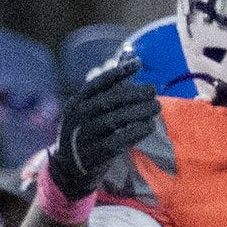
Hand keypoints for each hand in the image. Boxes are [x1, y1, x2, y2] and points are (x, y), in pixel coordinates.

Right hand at [46, 54, 159, 198]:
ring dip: (139, 112)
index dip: (118, 72)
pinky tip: (149, 126)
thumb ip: (111, 86)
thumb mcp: (90, 109)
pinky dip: (136, 132)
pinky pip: (119, 141)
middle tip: (153, 91)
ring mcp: (84, 137)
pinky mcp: (95, 155)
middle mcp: (77, 119)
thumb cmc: (88, 131)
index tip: (139, 65)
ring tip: (156, 107)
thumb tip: (132, 57)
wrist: (70, 168)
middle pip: (108, 101)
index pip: (98, 83)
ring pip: (115, 120)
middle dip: (134, 93)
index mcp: (75, 103)